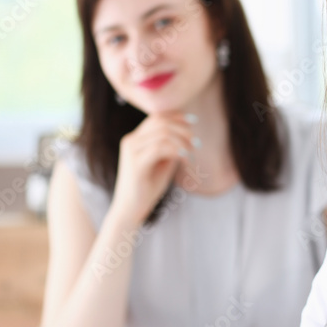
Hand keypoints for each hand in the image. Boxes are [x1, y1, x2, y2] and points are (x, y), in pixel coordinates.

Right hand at [109, 112, 196, 227]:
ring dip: (182, 141)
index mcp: (135, 139)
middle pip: (160, 122)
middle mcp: (130, 141)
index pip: (156, 117)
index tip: (193, 121)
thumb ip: (171, 148)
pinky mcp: (135, 164)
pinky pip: (160, 148)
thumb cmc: (147, 188)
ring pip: (162, 134)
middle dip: (182, 129)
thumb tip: (187, 135)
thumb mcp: (163, 163)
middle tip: (196, 144)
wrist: (130, 210)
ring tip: (191, 154)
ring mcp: (131, 151)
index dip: (176, 116)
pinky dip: (177, 151)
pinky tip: (186, 159)